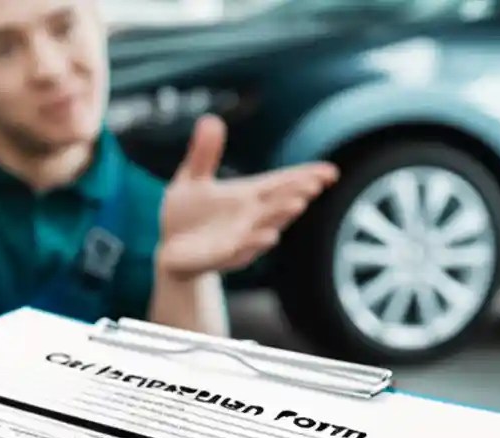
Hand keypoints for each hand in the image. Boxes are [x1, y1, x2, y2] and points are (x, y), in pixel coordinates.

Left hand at [157, 114, 338, 278]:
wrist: (168, 251)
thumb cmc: (185, 213)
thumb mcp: (191, 179)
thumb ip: (203, 154)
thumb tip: (210, 119)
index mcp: (248, 196)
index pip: (282, 183)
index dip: (306, 177)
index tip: (330, 171)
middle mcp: (250, 217)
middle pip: (279, 202)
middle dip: (297, 193)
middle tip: (315, 183)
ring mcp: (239, 238)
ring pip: (266, 226)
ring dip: (281, 215)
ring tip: (298, 203)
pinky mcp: (221, 256)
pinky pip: (240, 250)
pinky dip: (254, 242)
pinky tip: (270, 235)